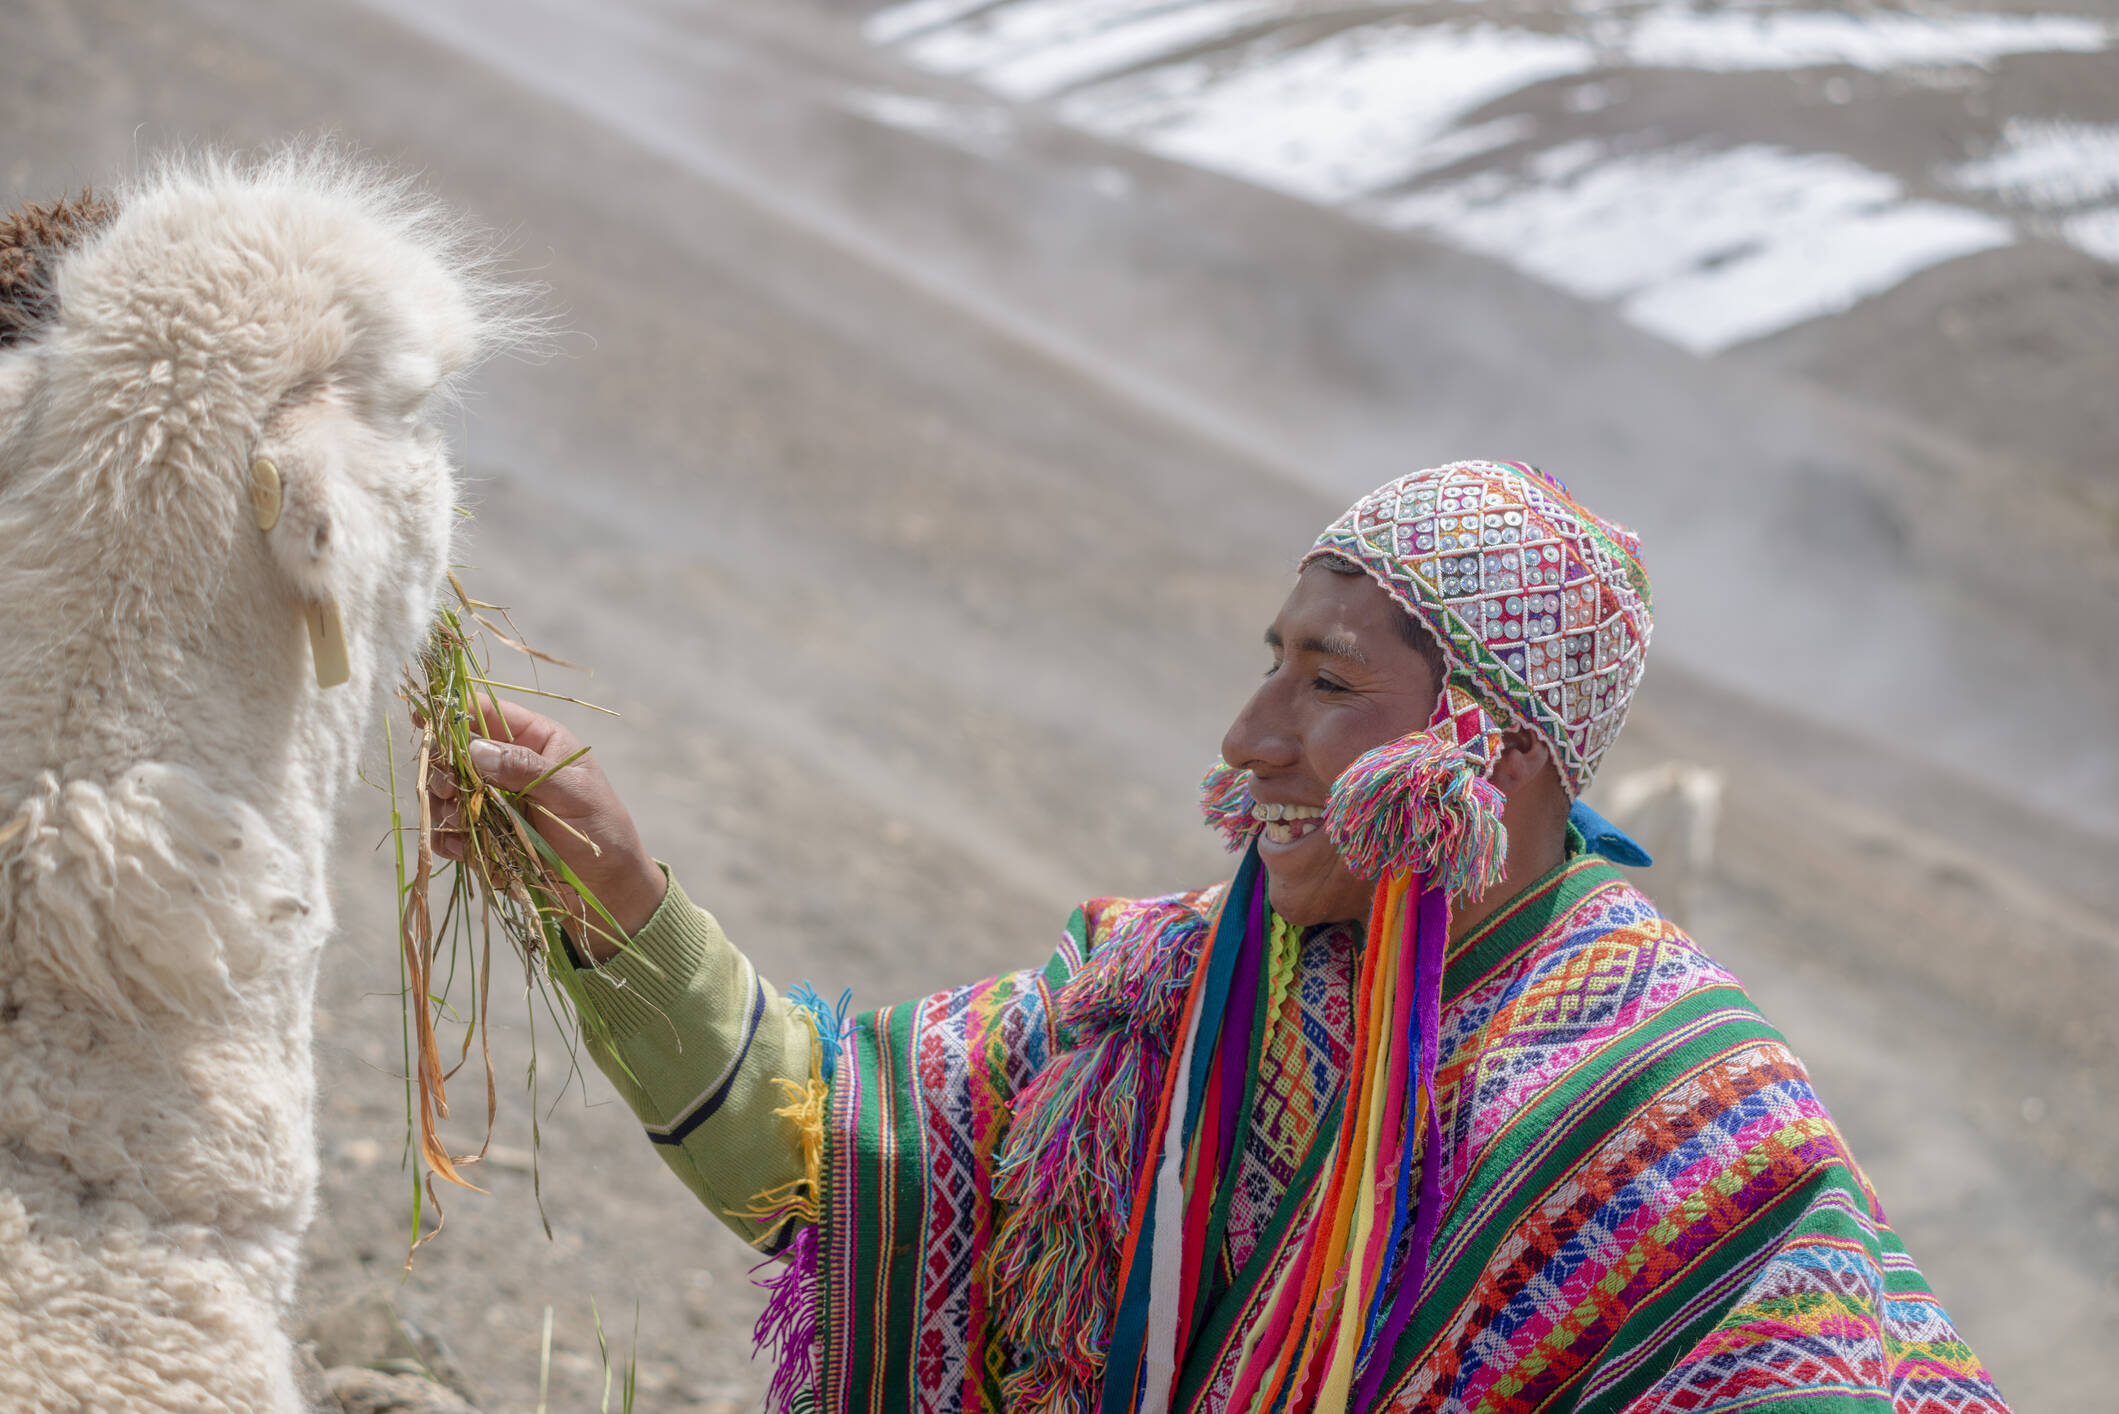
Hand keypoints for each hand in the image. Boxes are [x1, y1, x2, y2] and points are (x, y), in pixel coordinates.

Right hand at [426, 697, 666, 961]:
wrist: (606, 886)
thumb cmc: (602, 830)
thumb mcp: (572, 794)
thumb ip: (526, 769)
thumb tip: (476, 749)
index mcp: (537, 741)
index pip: (489, 713)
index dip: (456, 711)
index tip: (424, 719)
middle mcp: (510, 766)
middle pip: (458, 753)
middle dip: (445, 767)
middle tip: (448, 787)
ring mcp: (494, 800)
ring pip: (448, 791)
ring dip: (443, 804)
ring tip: (456, 818)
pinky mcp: (484, 834)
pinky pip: (451, 829)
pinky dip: (447, 836)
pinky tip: (457, 845)